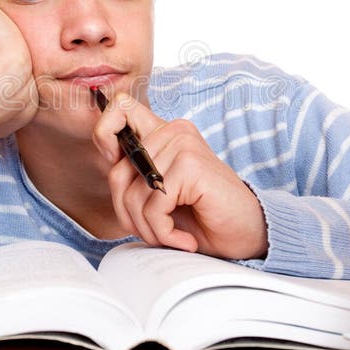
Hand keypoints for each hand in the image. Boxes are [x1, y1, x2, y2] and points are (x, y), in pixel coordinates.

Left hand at [92, 94, 268, 259]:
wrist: (246, 235)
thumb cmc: (202, 217)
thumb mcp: (159, 193)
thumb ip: (133, 173)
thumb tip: (106, 158)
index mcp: (162, 133)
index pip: (120, 109)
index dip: (104, 134)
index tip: (114, 166)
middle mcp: (173, 131)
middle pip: (117, 174)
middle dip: (129, 216)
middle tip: (156, 233)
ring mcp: (183, 144)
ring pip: (134, 195)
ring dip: (149, 230)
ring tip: (171, 239)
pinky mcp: (191, 164)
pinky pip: (154, 205)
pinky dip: (164, 233)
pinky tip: (185, 241)